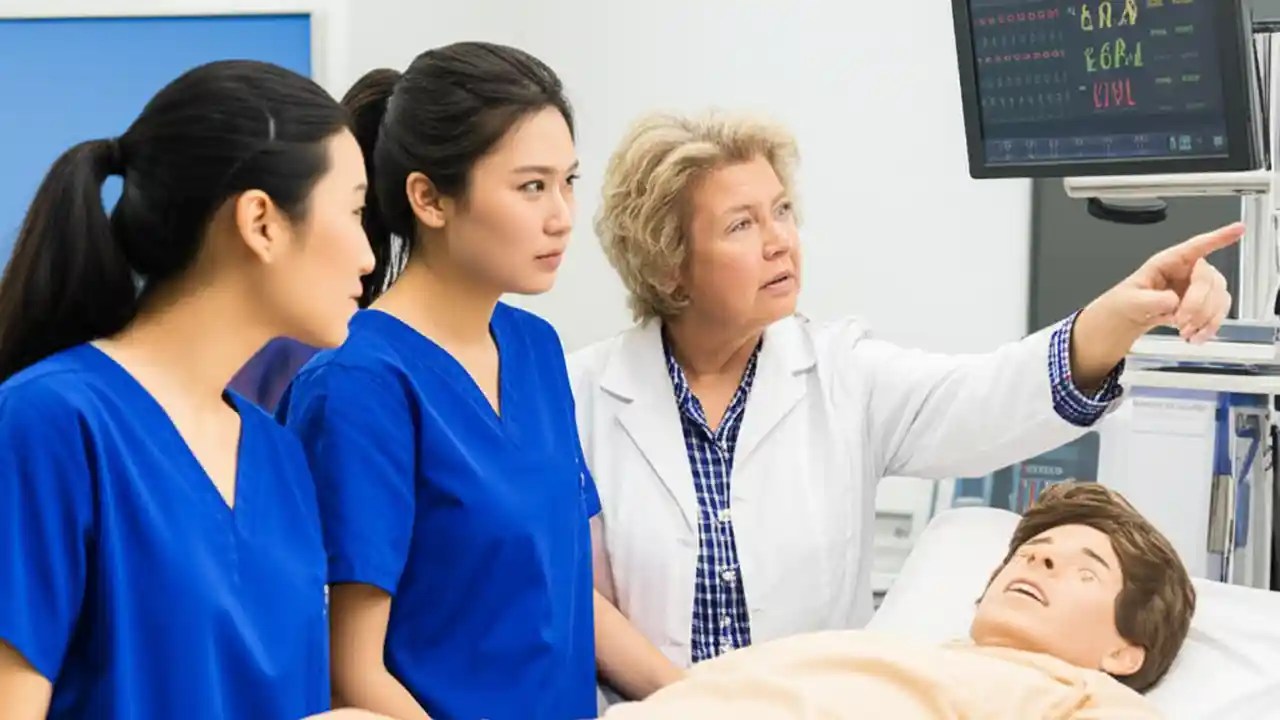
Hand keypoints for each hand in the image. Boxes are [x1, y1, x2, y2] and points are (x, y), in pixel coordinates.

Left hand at [1097, 221, 1241, 343]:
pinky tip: (1195, 336)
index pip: (1196, 246)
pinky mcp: (1205, 303)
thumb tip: (1174, 301)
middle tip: (1180, 321)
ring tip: (1184, 331)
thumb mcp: (1131, 300)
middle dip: (1197, 304)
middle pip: (1208, 280)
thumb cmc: (1128, 301)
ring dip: (1205, 318)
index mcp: (1168, 262)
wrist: (1130, 318)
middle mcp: (1188, 271)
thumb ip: (1151, 300)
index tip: (1238, 229)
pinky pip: (1219, 312)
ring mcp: (1199, 287)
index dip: (1218, 237)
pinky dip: (1210, 327)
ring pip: (1219, 297)